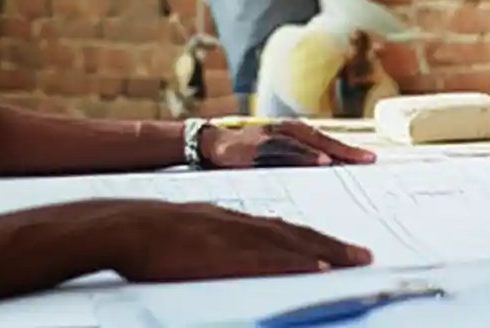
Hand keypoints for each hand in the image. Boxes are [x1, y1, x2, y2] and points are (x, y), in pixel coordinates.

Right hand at [109, 200, 373, 281]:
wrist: (125, 226)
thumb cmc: (146, 236)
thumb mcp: (186, 233)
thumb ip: (211, 242)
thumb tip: (221, 258)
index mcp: (230, 221)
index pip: (279, 228)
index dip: (310, 239)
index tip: (335, 250)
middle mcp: (240, 225)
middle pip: (295, 233)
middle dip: (331, 245)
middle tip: (363, 255)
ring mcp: (235, 238)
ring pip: (291, 243)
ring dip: (327, 251)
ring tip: (355, 260)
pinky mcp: (227, 255)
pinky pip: (272, 259)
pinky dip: (298, 262)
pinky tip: (320, 268)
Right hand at [203, 120, 376, 167]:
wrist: (210, 144)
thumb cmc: (245, 153)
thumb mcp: (272, 156)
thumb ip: (295, 162)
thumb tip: (324, 175)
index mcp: (292, 133)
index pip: (325, 141)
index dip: (347, 149)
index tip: (370, 159)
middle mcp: (285, 131)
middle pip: (322, 139)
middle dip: (346, 150)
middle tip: (369, 160)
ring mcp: (271, 136)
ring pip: (305, 143)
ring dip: (327, 151)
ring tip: (347, 162)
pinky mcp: (257, 145)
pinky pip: (284, 150)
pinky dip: (303, 154)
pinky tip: (319, 161)